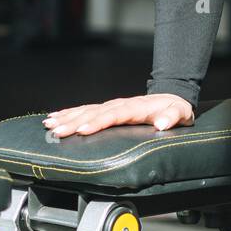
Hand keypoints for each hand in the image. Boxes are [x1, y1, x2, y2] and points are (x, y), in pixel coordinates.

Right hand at [42, 94, 194, 136]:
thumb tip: (163, 124)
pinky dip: (69, 113)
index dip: (97, 122)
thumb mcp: (180, 114)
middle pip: (93, 113)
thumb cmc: (175, 110)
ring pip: (85, 110)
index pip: (113, 115)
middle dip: (73, 122)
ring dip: (66, 117)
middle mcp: (120, 105)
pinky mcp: (107, 108)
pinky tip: (55, 116)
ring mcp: (112, 105)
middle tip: (56, 131)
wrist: (171, 99)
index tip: (82, 130)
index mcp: (134, 108)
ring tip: (49, 124)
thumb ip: (172, 117)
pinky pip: (85, 110)